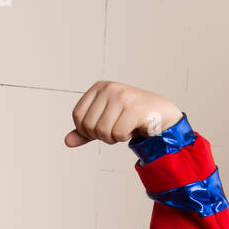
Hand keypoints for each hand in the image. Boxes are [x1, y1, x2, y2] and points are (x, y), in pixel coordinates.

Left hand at [64, 81, 181, 146]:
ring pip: (102, 131)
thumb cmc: (131, 117)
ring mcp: (122, 96)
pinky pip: (118, 134)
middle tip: (115, 129)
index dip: (86, 130)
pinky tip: (133, 128)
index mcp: (99, 87)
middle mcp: (109, 88)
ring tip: (124, 128)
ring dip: (112, 138)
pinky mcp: (133, 108)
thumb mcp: (105, 122)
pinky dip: (124, 138)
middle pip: (88, 125)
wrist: (161, 114)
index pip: (77, 116)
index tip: (102, 128)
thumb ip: (85, 131)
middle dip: (100, 135)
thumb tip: (67, 141)